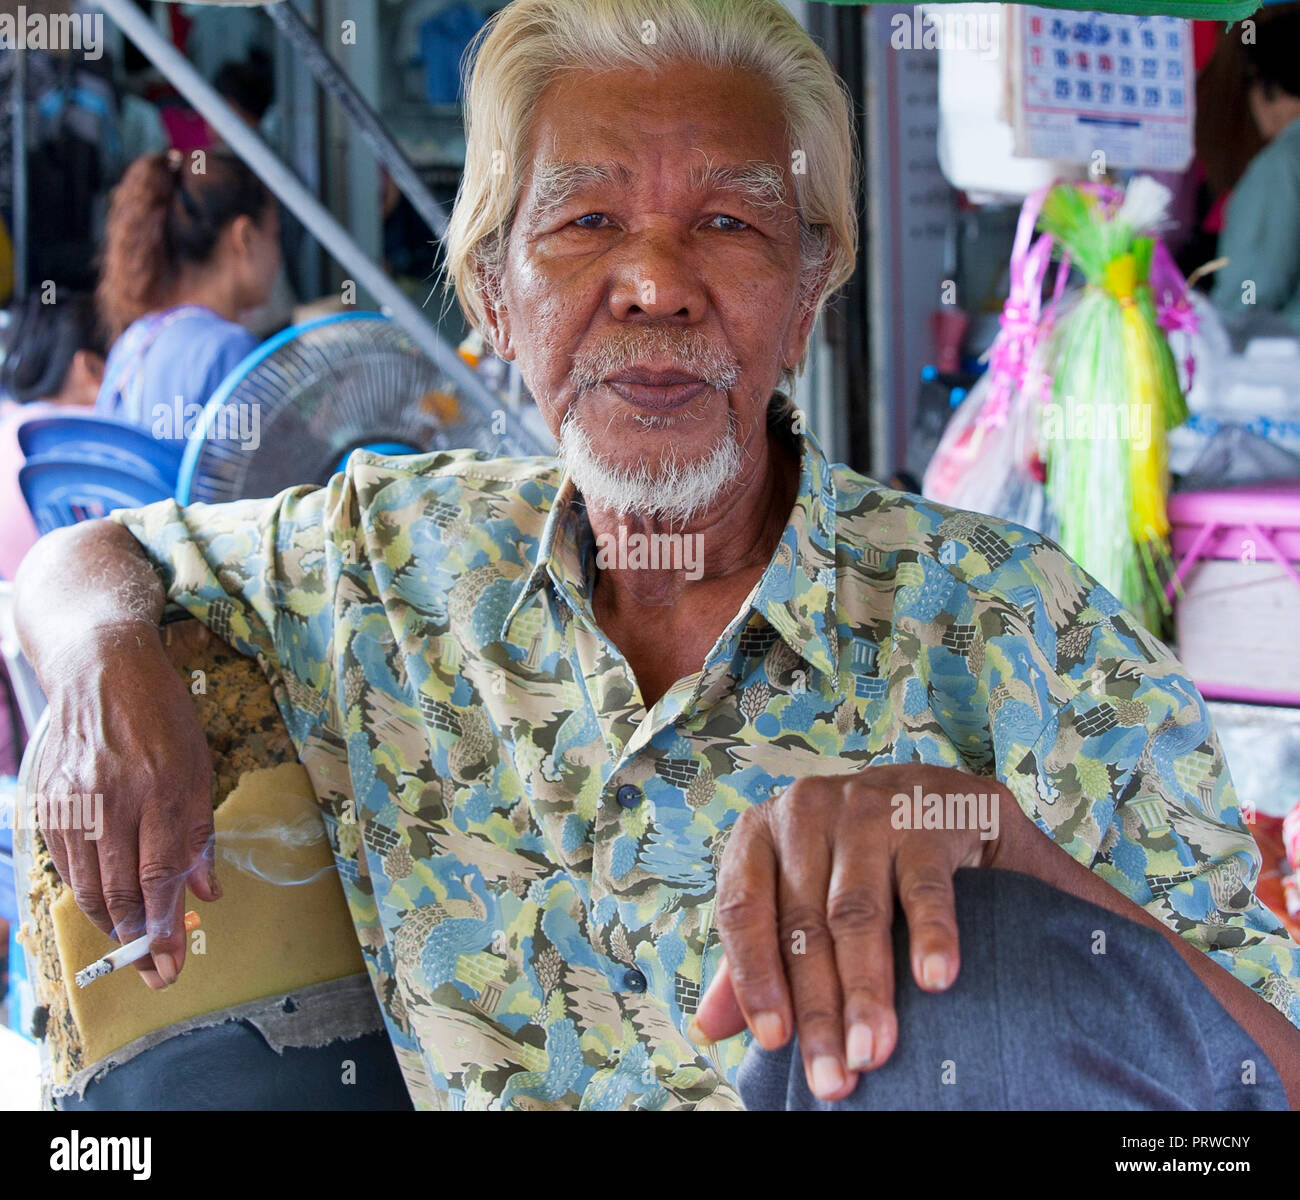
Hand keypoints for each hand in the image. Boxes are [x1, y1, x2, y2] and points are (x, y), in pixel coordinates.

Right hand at [34, 623, 219, 987]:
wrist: (102, 669)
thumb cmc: (162, 718)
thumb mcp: (199, 767)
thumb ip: (200, 835)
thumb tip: (207, 893)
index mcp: (161, 789)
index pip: (160, 877)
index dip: (165, 927)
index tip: (172, 963)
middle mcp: (113, 799)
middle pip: (120, 891)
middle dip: (138, 942)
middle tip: (154, 974)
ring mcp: (74, 801)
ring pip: (86, 885)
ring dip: (109, 925)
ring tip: (131, 946)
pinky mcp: (47, 801)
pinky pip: (64, 863)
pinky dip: (83, 892)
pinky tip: (103, 906)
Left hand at [693, 764, 1017, 1101]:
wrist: (937, 796)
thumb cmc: (853, 857)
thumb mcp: (796, 891)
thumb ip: (758, 954)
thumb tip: (710, 1027)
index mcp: (760, 833)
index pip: (743, 909)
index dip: (754, 977)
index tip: (773, 1040)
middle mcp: (805, 813)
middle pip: (803, 924)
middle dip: (817, 1008)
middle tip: (833, 1076)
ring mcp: (866, 811)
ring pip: (857, 913)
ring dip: (865, 989)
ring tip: (873, 1050)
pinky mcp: (925, 820)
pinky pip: (925, 888)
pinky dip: (930, 936)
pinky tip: (935, 982)